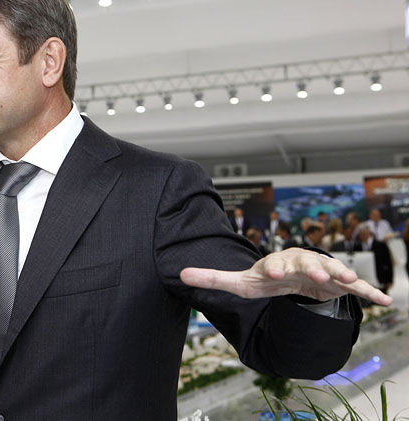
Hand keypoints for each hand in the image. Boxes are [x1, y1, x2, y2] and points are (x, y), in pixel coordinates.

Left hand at [180, 248, 392, 305]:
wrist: (292, 276)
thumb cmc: (265, 278)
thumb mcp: (240, 281)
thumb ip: (213, 278)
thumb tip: (180, 275)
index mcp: (276, 263)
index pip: (275, 263)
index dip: (275, 268)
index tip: (274, 273)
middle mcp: (301, 263)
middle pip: (307, 263)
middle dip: (312, 267)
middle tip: (317, 272)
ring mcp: (322, 272)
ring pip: (333, 270)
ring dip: (342, 274)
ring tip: (351, 279)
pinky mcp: (339, 285)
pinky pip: (356, 288)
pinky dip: (369, 293)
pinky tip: (385, 302)